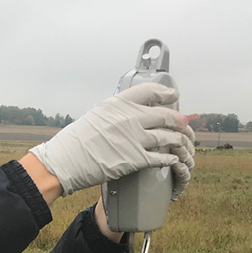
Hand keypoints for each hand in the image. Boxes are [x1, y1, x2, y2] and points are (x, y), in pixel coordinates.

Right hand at [29, 83, 194, 198]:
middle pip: (164, 115)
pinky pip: (161, 157)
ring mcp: (135, 138)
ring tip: (183, 142)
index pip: (149, 92)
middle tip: (184, 122)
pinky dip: (170, 158)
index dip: (165, 93)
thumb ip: (115, 113)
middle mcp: (130, 118)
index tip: (173, 96)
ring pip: (168, 136)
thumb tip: (129, 115)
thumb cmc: (75, 141)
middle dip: (178, 119)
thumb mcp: (95, 115)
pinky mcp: (136, 159)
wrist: (66, 161)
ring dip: (179, 140)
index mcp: (118, 104)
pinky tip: (173, 158)